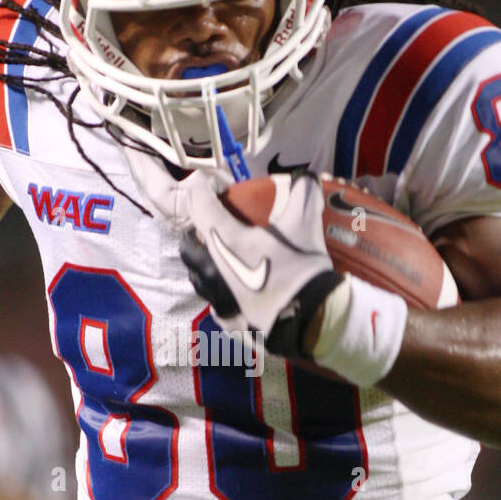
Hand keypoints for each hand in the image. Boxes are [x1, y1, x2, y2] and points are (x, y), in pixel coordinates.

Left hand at [179, 172, 344, 357]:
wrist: (312, 321)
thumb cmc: (302, 269)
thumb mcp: (305, 223)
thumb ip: (303, 192)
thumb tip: (304, 177)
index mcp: (223, 239)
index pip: (197, 202)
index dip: (206, 188)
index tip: (219, 187)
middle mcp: (210, 269)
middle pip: (188, 243)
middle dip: (198, 231)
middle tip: (217, 226)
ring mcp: (215, 298)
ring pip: (197, 275)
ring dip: (206, 262)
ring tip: (225, 258)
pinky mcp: (225, 321)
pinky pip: (214, 301)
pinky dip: (221, 291)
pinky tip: (237, 290)